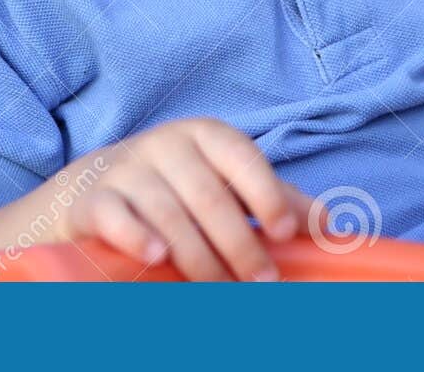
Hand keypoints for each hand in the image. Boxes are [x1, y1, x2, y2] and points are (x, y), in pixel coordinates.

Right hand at [0, 117, 313, 280]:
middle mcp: (164, 145)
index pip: (240, 156)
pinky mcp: (93, 198)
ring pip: (167, 213)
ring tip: (219, 288)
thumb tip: (332, 226)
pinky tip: (158, 257)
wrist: (90, 187)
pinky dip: (137, 236)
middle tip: (261, 282)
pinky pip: (115, 214)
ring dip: (198, 255)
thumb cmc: (175, 186)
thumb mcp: (224, 181)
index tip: (285, 233)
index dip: (265, 192)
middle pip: (208, 195)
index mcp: (204, 135)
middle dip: (238, 243)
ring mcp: (126, 169)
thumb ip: (275, 199)